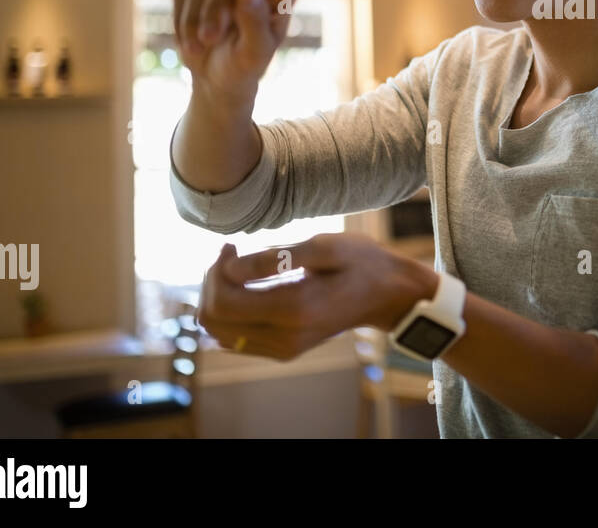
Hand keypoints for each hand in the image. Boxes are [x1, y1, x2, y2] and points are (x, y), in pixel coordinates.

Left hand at [198, 234, 438, 360]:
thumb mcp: (324, 246)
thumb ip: (275, 257)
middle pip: (213, 319)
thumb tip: (229, 267)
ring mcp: (282, 349)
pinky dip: (228, 311)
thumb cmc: (360, 262)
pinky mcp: (281, 351)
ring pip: (218, 331)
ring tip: (238, 267)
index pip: (224, 301)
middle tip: (231, 253)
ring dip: (217, 296)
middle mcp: (285, 338)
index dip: (215, 270)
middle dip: (211, 282)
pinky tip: (246, 286)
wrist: (387, 296)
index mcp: (295, 309)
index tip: (232, 245)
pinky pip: (233, 338)